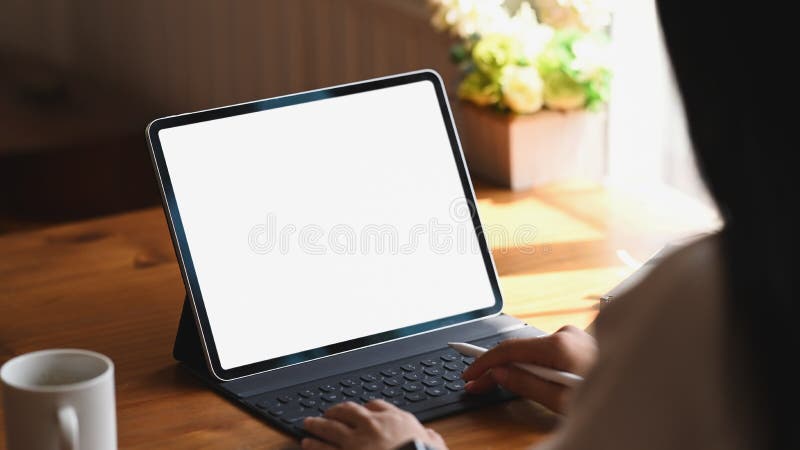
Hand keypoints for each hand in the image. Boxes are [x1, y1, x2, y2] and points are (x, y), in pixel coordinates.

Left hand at [301, 399, 447, 449]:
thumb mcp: (434, 445)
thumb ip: (430, 438)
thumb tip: (431, 436)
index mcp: (394, 420)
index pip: (376, 406)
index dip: (367, 408)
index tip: (362, 411)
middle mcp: (372, 426)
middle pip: (348, 411)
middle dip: (336, 411)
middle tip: (328, 412)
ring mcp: (355, 442)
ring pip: (331, 427)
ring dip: (318, 424)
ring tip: (308, 423)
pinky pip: (324, 449)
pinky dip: (314, 445)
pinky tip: (306, 443)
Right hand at [462, 325, 596, 413]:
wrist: (644, 389)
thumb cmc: (607, 395)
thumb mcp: (559, 400)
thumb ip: (526, 383)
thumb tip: (500, 373)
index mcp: (560, 346)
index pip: (509, 349)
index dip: (484, 362)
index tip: (469, 374)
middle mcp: (566, 333)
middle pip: (519, 349)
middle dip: (495, 367)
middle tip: (476, 385)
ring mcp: (574, 335)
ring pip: (533, 351)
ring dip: (515, 367)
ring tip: (497, 383)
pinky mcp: (580, 342)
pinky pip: (548, 352)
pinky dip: (533, 364)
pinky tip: (525, 376)